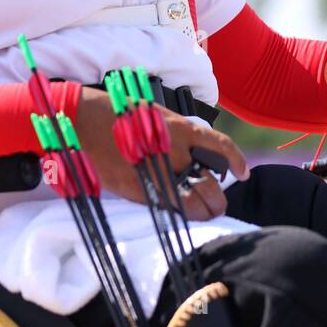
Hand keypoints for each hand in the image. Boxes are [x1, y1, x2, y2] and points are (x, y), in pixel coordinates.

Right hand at [72, 87, 248, 218]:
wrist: (84, 121)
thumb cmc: (122, 114)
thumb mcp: (159, 116)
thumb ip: (180, 136)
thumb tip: (199, 157)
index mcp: (180, 129)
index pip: (219, 147)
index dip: (236, 161)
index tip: (242, 173)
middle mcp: (172, 152)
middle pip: (209, 184)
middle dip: (218, 198)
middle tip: (219, 203)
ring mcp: (154, 173)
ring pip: (191, 203)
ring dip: (203, 211)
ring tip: (207, 212)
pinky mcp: (136, 189)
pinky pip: (166, 207)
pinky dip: (180, 213)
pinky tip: (184, 212)